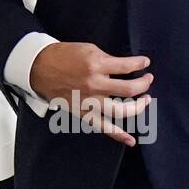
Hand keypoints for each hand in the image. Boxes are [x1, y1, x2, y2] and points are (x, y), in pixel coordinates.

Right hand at [30, 42, 153, 145]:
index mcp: (96, 65)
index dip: (140, 63)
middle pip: (129, 90)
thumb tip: (124, 68)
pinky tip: (131, 140)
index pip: (126, 66)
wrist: (40, 68)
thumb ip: (107, 59)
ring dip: (139, 106)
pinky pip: (103, 127)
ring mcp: (90, 102)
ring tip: (145, 100)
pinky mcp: (83, 113)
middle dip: (144, 84)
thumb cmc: (63, 55)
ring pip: (121, 111)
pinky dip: (118, 135)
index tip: (145, 63)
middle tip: (148, 80)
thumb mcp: (88, 49)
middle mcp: (95, 85)